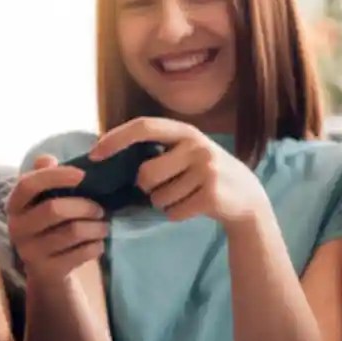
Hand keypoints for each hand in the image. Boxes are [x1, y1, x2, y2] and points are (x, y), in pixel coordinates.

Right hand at [6, 155, 107, 280]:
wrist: (46, 272)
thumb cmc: (49, 226)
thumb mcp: (44, 200)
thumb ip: (46, 176)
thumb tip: (48, 159)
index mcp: (14, 205)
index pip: (28, 184)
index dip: (55, 176)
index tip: (82, 175)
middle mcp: (16, 228)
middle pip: (55, 209)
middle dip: (86, 206)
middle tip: (101, 209)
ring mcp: (30, 252)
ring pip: (73, 232)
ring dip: (97, 227)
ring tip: (104, 226)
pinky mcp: (47, 271)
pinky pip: (81, 253)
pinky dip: (96, 246)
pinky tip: (98, 244)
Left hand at [89, 117, 268, 228]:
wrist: (247, 197)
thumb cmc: (203, 174)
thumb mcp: (186, 152)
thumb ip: (158, 150)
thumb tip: (107, 157)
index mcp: (185, 132)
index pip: (144, 126)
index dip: (116, 139)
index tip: (94, 154)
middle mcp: (197, 146)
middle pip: (145, 173)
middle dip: (145, 188)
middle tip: (161, 188)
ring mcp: (207, 170)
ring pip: (158, 197)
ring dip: (164, 203)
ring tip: (185, 196)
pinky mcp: (211, 195)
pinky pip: (173, 212)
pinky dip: (176, 215)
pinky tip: (193, 207)